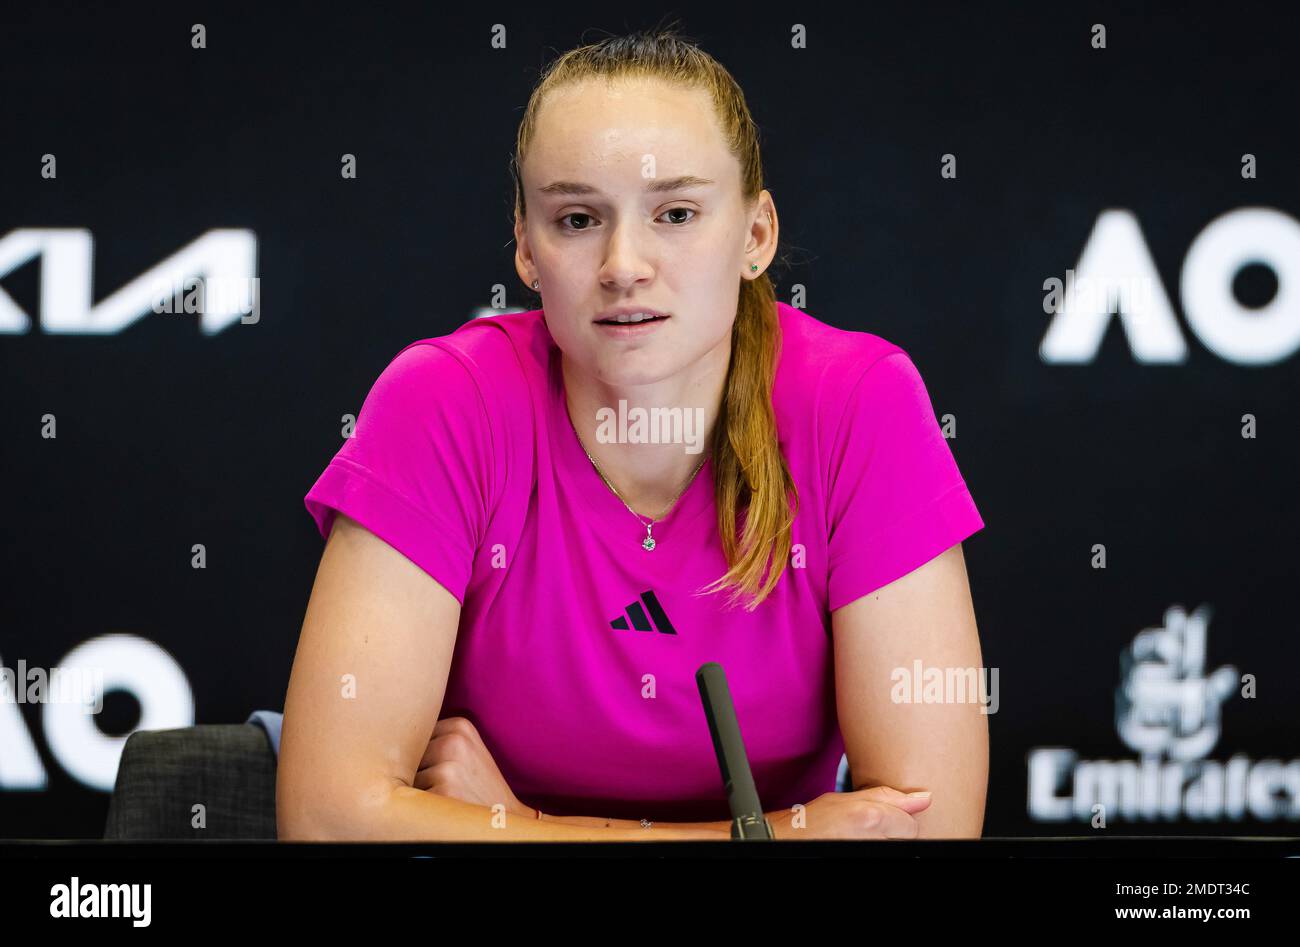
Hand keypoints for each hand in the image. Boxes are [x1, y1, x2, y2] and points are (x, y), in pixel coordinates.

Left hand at [413, 716, 532, 817]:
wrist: (506, 816)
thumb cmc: (477, 786)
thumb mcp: (466, 750)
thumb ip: (435, 740)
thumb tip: (388, 740)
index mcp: (459, 726)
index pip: (415, 739)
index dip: (421, 759)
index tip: (441, 768)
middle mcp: (454, 741)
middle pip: (407, 757)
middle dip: (415, 774)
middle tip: (444, 786)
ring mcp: (449, 766)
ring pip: (406, 779)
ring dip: (416, 793)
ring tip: (446, 798)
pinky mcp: (444, 792)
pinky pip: (412, 799)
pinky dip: (422, 809)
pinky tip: (445, 809)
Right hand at [770, 785, 932, 838]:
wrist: (789, 842)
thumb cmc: (816, 820)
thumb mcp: (849, 799)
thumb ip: (890, 797)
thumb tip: (926, 798)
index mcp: (871, 817)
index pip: (911, 825)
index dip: (898, 820)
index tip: (880, 818)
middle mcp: (874, 839)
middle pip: (906, 838)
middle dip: (893, 832)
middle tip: (868, 827)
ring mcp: (870, 852)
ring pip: (895, 848)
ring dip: (884, 841)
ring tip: (862, 836)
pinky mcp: (867, 860)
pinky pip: (883, 854)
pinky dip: (876, 848)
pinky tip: (858, 843)